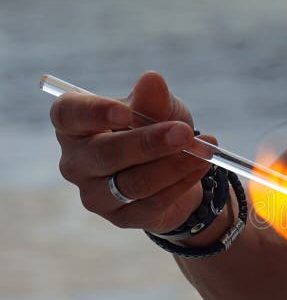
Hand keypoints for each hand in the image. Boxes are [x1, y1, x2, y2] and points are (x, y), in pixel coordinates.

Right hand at [51, 71, 213, 232]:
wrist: (174, 170)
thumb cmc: (155, 129)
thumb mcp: (160, 109)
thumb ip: (153, 100)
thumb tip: (152, 80)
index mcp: (75, 126)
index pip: (69, 115)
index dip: (94, 113)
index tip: (126, 111)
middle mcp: (76, 162)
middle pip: (106, 154)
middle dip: (149, 143)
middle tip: (184, 132)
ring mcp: (96, 194)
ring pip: (134, 183)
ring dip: (173, 166)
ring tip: (204, 150)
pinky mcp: (121, 218)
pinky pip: (153, 204)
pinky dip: (182, 183)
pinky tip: (201, 166)